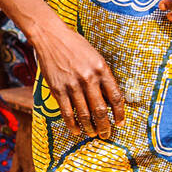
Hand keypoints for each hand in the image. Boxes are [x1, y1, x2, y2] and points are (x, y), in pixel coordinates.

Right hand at [32, 9, 124, 139]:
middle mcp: (89, 78)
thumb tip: (109, 100)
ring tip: (92, 134)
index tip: (120, 123)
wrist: (51, 37)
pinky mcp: (58, 89)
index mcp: (102, 69)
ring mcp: (72, 85)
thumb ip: (103, 77)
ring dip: (89, 128)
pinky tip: (76, 130)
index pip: (116, 97)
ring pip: (84, 114)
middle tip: (106, 134)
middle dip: (105, 126)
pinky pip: (67, 112)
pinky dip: (73, 124)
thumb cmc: (76, 46)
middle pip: (100, 110)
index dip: (119, 114)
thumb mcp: (95, 57)